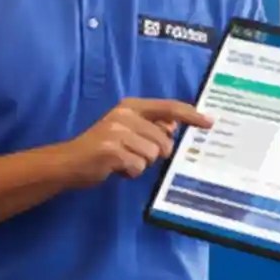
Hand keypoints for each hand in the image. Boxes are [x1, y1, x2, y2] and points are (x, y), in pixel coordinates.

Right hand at [64, 98, 213, 186]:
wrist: (69, 162)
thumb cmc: (102, 147)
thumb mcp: (127, 130)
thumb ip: (150, 126)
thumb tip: (175, 126)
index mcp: (131, 106)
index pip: (169, 107)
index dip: (191, 115)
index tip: (210, 122)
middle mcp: (125, 115)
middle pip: (164, 141)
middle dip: (154, 154)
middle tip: (132, 155)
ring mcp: (117, 132)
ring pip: (152, 156)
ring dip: (140, 164)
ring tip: (121, 161)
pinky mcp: (111, 151)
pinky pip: (138, 168)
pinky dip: (129, 173)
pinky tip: (115, 168)